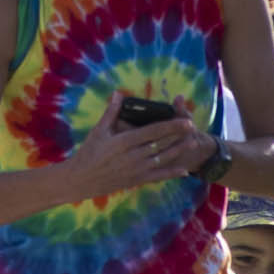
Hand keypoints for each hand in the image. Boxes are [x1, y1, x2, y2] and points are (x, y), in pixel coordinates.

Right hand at [65, 111, 205, 201]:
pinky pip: (157, 176)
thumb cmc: (89, 153)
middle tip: (193, 127)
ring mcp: (136, 170)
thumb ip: (111, 112)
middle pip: (161, 144)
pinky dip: (171, 173)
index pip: (153, 132)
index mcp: (125, 142)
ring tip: (192, 143)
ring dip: (178, 151)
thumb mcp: (98, 131)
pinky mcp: (136, 180)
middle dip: (178, 136)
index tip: (184, 120)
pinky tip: (184, 171)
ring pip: (162, 159)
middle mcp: (134, 156)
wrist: (81, 179)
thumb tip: (119, 93)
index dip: (171, 126)